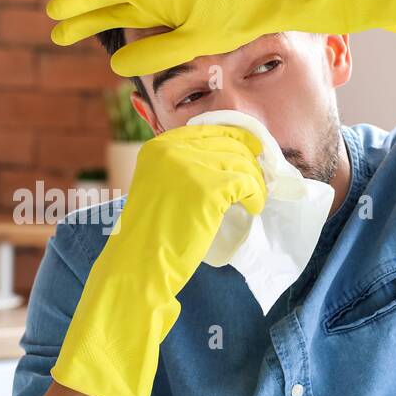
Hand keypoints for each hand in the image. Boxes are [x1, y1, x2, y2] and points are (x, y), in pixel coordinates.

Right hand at [51, 125, 266, 395]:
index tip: (249, 156)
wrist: (139, 266)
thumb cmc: (151, 235)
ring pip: (241, 163)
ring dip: (254, 181)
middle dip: (248, 163)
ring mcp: (191, 168)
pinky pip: (247, 183)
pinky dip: (255, 196)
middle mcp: (172, 150)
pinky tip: (252, 208)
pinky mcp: (209, 189)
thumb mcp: (161, 188)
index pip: (209, 130)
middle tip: (256, 182)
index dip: (234, 142)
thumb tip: (231, 157)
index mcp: (158, 147)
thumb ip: (186, 169)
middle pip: (228, 144)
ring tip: (253, 200)